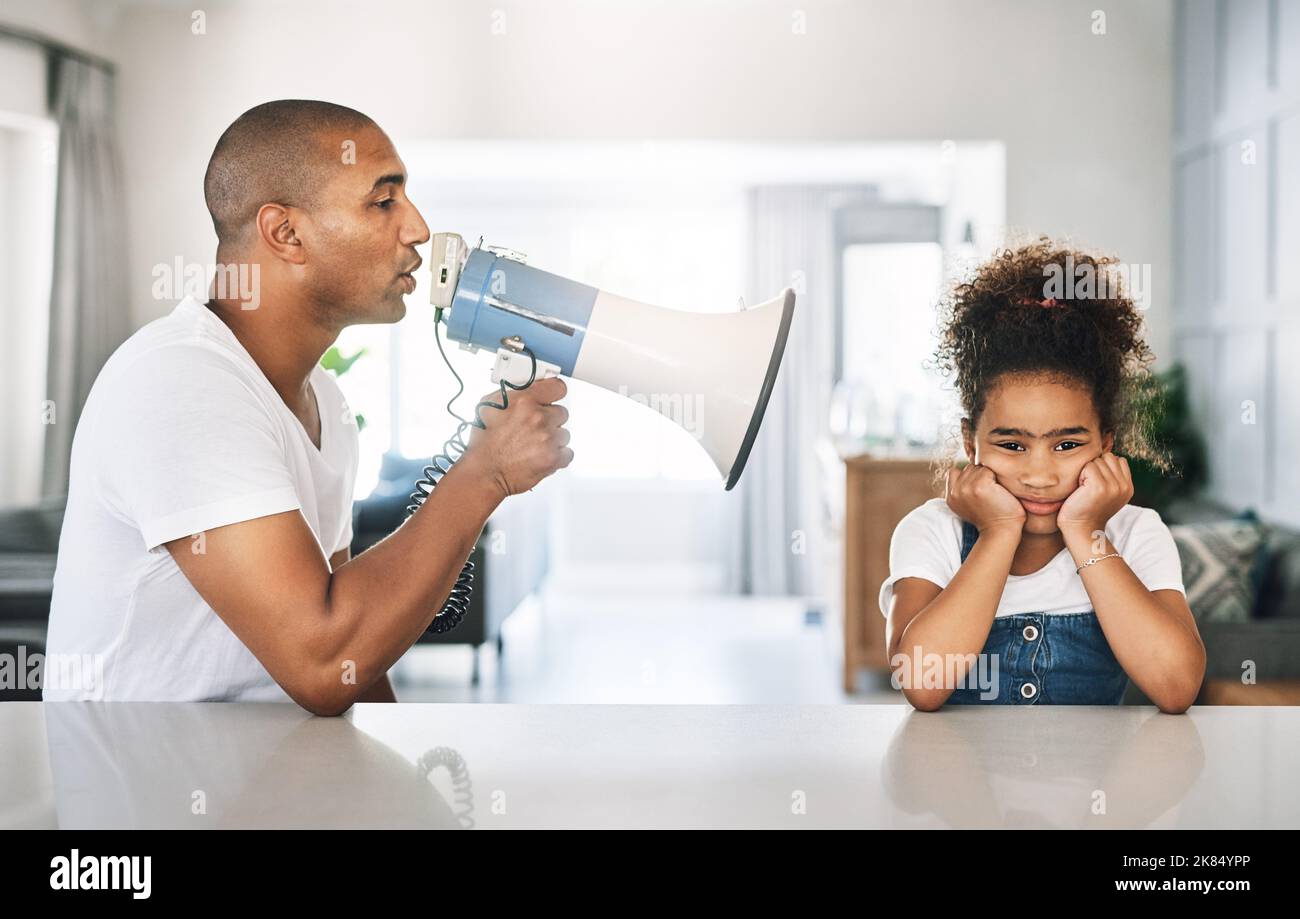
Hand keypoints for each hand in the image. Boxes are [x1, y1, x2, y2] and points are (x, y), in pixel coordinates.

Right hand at [466, 377, 572, 497]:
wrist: (484, 473)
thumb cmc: (484, 444)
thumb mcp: (489, 406)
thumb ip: (512, 394)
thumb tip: (527, 388)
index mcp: (524, 401)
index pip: (557, 387)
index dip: (554, 392)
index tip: (551, 397)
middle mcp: (538, 418)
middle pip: (562, 413)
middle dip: (550, 420)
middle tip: (534, 429)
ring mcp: (548, 439)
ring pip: (564, 434)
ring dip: (552, 439)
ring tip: (534, 445)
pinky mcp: (554, 458)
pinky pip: (567, 453)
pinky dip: (557, 456)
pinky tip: (541, 456)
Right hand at [945, 463, 1025, 533]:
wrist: (1002, 531)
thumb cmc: (992, 517)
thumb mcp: (969, 505)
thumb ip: (963, 489)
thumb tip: (968, 468)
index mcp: (951, 498)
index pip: (955, 472)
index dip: (970, 477)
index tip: (980, 490)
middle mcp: (955, 492)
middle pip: (968, 468)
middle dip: (979, 475)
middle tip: (989, 492)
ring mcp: (966, 488)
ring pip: (977, 467)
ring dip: (988, 475)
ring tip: (993, 492)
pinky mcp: (980, 485)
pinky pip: (988, 469)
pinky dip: (996, 477)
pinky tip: (998, 491)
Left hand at [1056, 452, 1131, 539]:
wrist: (1080, 528)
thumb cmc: (1087, 508)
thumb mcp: (1108, 493)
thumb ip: (1113, 477)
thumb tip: (1109, 456)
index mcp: (1128, 487)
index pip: (1119, 460)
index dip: (1104, 467)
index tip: (1096, 484)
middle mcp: (1124, 486)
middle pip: (1108, 457)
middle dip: (1096, 467)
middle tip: (1089, 486)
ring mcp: (1113, 486)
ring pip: (1098, 460)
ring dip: (1087, 471)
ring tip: (1085, 488)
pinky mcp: (1100, 486)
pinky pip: (1088, 466)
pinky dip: (1081, 475)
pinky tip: (1080, 489)